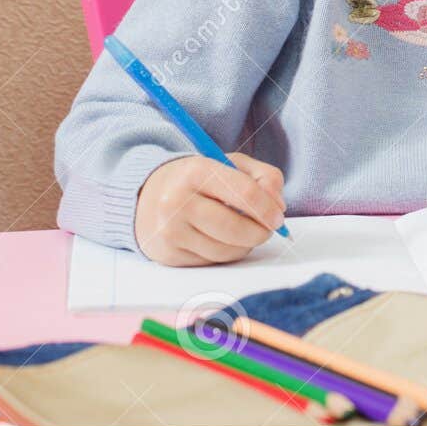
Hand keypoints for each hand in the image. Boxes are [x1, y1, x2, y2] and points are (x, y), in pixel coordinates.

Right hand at [133, 152, 286, 265]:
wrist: (147, 195)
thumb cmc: (198, 179)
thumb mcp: (230, 163)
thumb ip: (264, 177)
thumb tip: (278, 207)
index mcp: (196, 171)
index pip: (245, 193)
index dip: (268, 209)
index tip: (279, 218)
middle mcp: (178, 202)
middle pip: (236, 228)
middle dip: (260, 232)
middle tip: (267, 229)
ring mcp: (171, 231)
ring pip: (227, 250)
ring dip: (245, 244)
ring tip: (243, 230)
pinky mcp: (169, 255)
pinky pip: (212, 261)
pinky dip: (227, 253)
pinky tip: (222, 239)